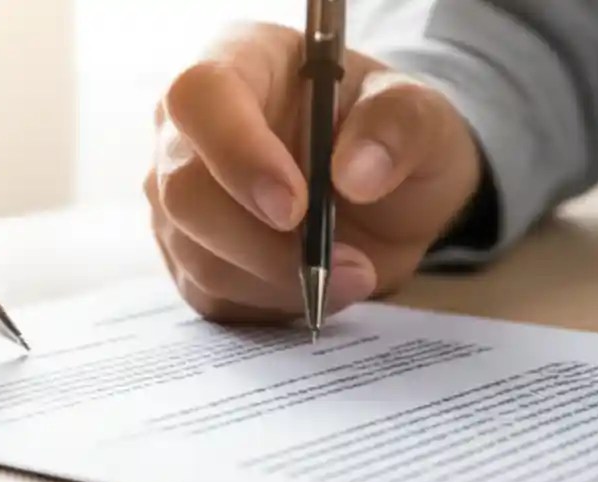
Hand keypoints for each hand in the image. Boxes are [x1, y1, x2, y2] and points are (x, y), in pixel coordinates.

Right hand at [145, 24, 481, 321]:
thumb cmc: (386, 135)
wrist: (380, 193)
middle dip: (262, 243)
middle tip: (345, 263)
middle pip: (183, 190)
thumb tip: (356, 173)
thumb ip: (399, 125)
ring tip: (354, 275)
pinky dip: (270, 303)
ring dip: (279, 280)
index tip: (294, 207)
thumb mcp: (420, 114)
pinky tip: (316, 285)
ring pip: (197, 254)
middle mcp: (187, 131)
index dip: (236, 153)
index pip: (200, 97)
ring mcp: (177, 199)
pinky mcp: (186, 257)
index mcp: (237, 63)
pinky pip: (210, 294)